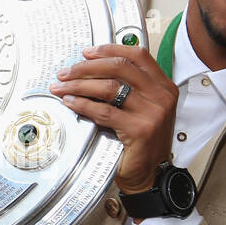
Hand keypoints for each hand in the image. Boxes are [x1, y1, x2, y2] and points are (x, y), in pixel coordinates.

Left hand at [50, 44, 177, 193]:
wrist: (149, 175)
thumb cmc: (141, 143)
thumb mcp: (141, 109)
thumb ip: (128, 88)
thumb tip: (91, 70)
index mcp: (163, 86)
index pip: (137, 55)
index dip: (110, 49)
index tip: (87, 53)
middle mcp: (161, 96)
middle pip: (119, 67)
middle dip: (87, 67)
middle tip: (66, 72)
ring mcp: (153, 113)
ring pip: (108, 87)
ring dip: (79, 85)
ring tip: (62, 88)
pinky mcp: (140, 130)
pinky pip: (104, 111)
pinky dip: (83, 104)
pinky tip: (71, 103)